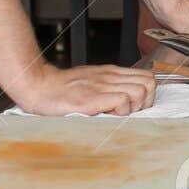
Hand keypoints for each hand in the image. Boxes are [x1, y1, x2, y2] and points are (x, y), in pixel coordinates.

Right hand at [12, 62, 155, 116]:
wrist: (38, 86)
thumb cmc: (62, 88)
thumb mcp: (92, 81)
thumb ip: (110, 88)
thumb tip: (127, 103)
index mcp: (112, 73)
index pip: (147, 77)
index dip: (148, 94)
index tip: (137, 106)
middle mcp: (110, 76)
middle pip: (149, 83)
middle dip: (146, 101)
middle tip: (131, 112)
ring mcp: (102, 86)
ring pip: (140, 91)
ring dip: (134, 106)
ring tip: (119, 114)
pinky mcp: (92, 98)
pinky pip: (122, 101)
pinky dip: (121, 111)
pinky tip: (108, 115)